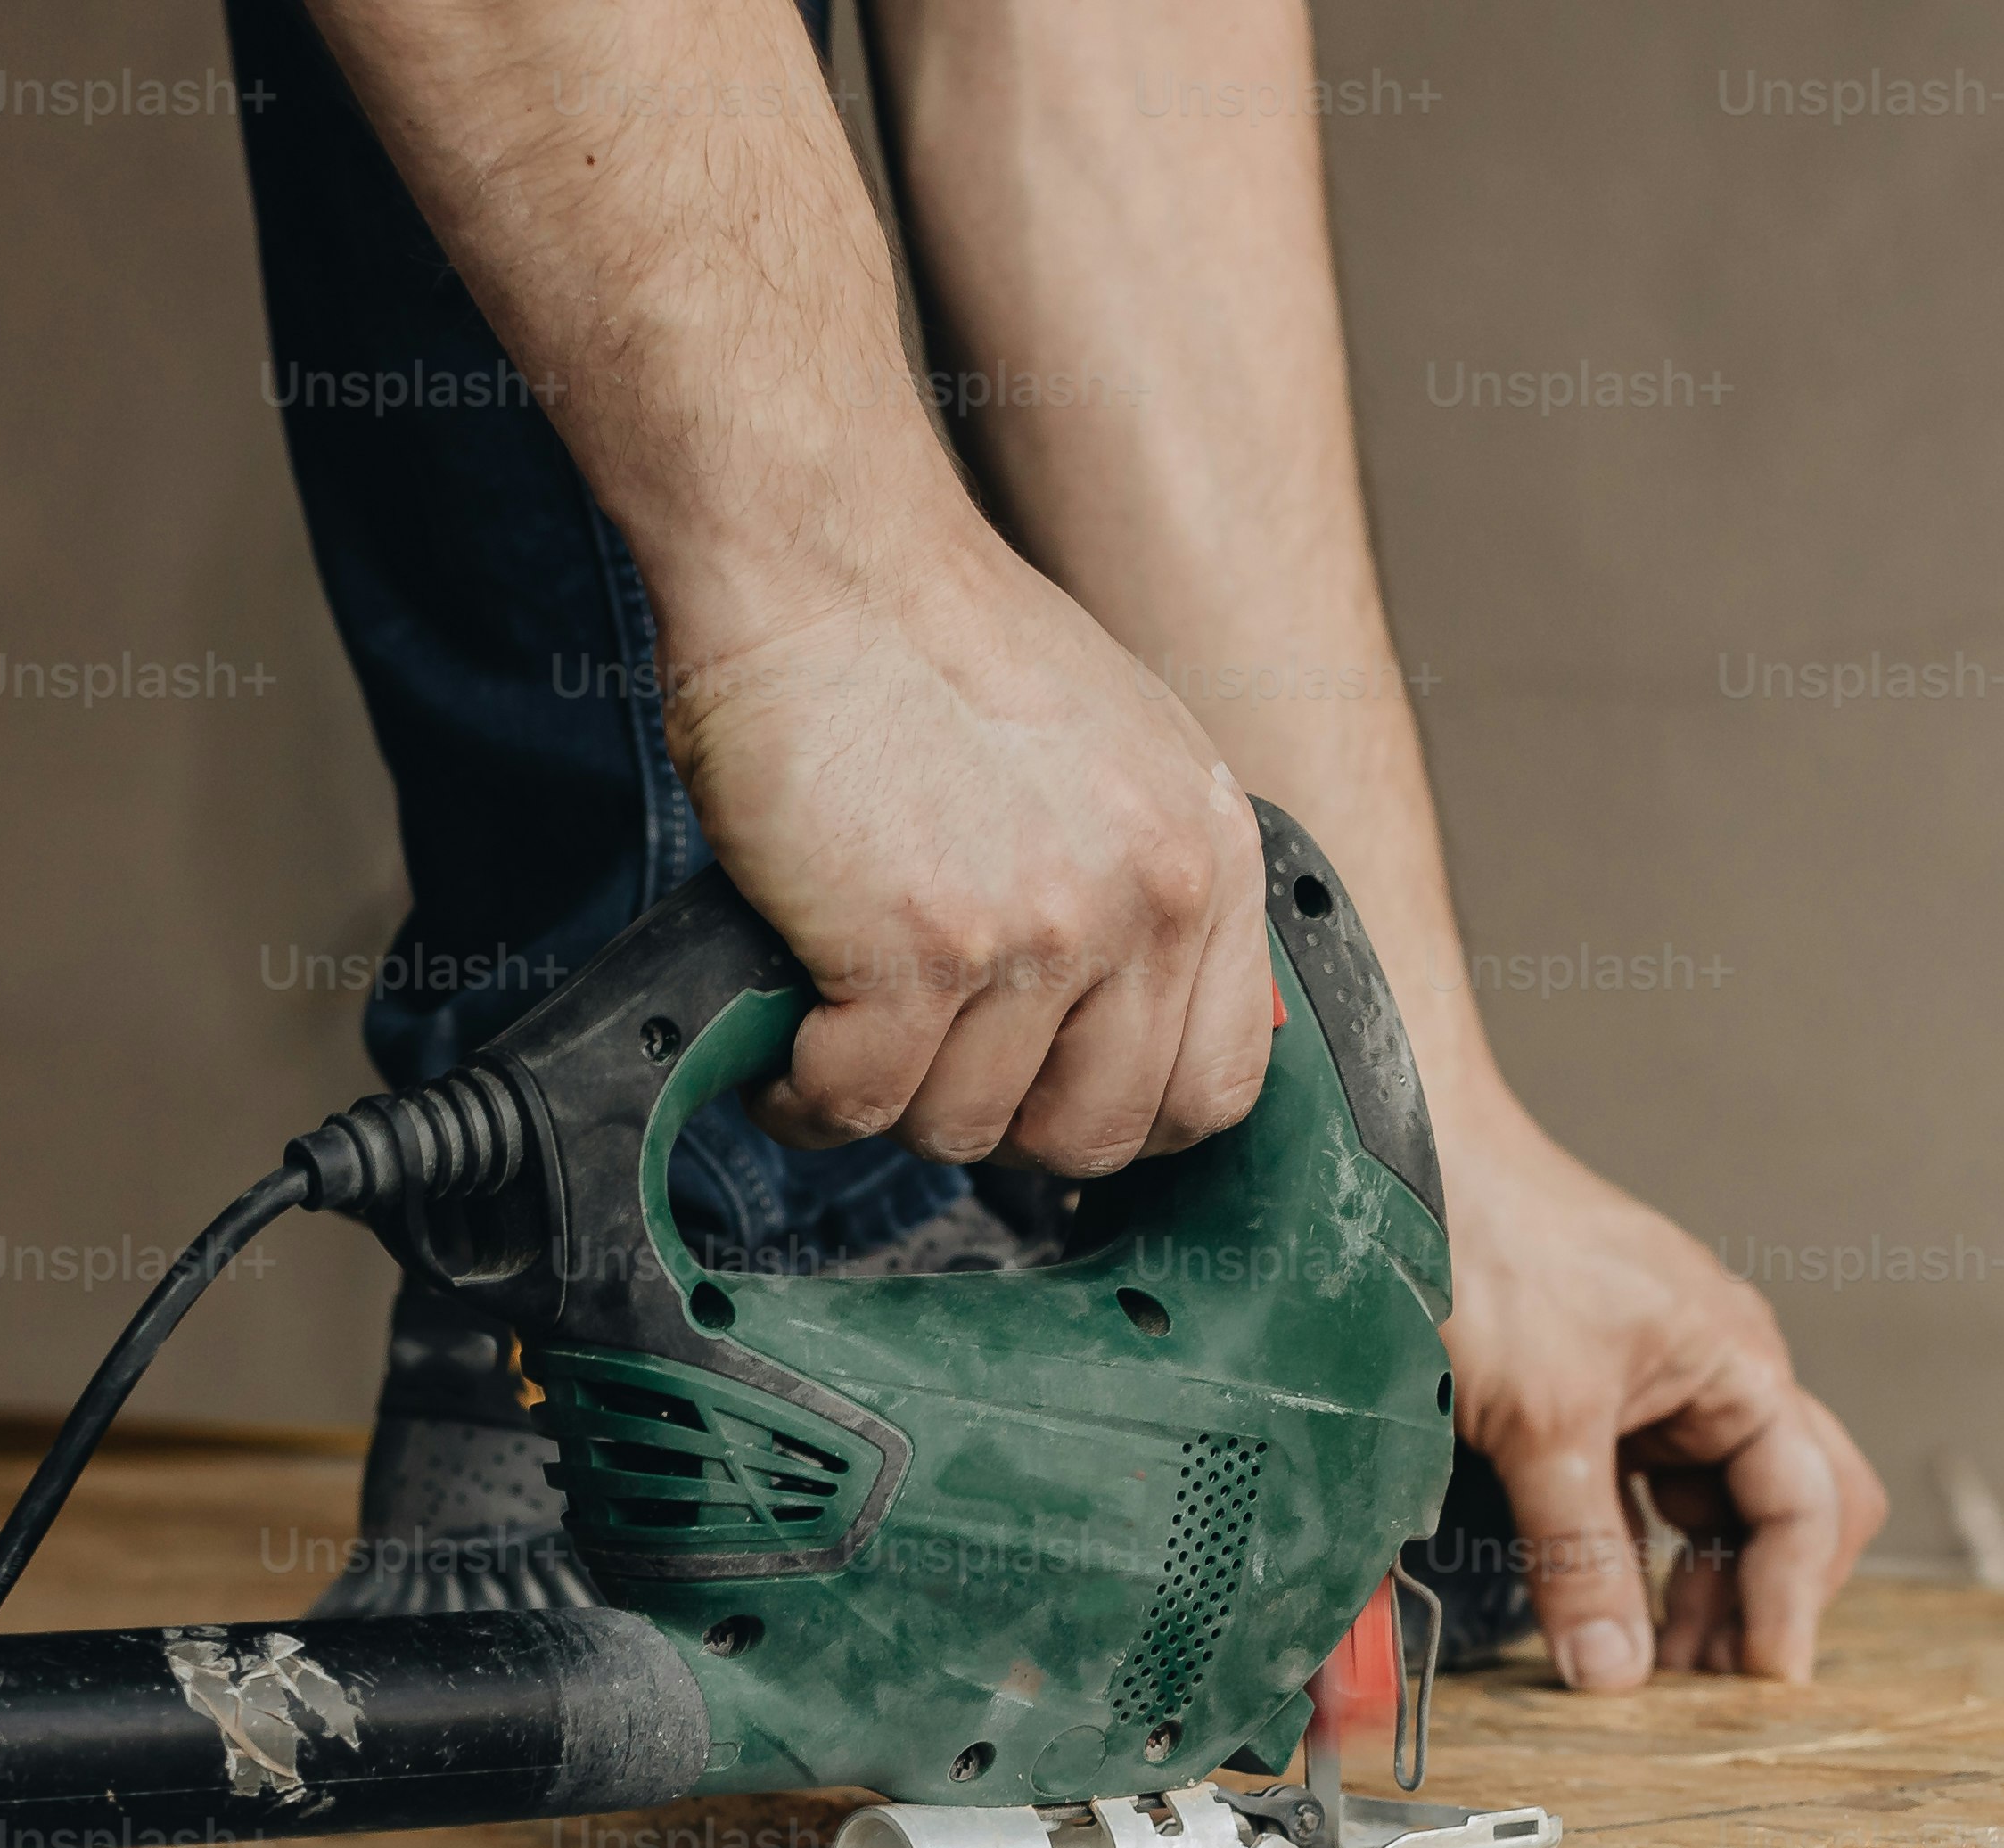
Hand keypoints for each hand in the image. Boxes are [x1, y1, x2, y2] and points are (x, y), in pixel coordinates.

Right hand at [660, 527, 1283, 1180]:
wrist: (831, 556)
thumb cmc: (940, 642)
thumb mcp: (1121, 757)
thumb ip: (1151, 888)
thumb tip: (1155, 1021)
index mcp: (1210, 860)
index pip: (1215, 1088)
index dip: (1120, 1119)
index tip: (1047, 1103)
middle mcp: (1148, 901)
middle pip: (1089, 1134)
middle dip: (995, 1125)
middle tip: (927, 1066)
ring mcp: (1039, 930)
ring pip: (962, 1128)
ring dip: (886, 1099)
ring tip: (842, 1028)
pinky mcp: (918, 947)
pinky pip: (859, 1101)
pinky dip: (804, 1091)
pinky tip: (788, 1037)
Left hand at [1439, 1093, 1888, 1685]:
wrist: (1405, 1157)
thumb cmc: (1487, 1243)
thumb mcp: (1541, 1420)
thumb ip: (1581, 1551)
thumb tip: (1613, 1667)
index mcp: (1739, 1361)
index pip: (1807, 1504)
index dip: (1790, 1600)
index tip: (1758, 1681)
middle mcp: (1717, 1369)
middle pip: (1788, 1507)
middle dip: (1759, 1597)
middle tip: (1706, 1683)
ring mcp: (1660, 1379)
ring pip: (1712, 1506)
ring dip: (1694, 1584)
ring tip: (1646, 1660)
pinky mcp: (1596, 1390)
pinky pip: (1644, 1489)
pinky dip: (1636, 1550)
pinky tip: (1603, 1599)